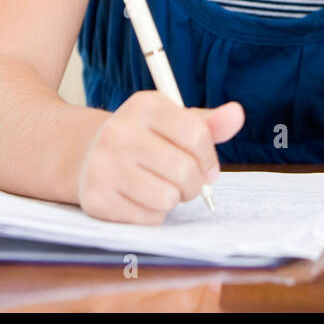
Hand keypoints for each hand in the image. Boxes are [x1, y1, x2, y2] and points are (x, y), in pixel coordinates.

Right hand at [77, 90, 243, 223]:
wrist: (87, 153)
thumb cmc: (144, 138)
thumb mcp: (174, 122)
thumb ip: (209, 123)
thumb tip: (237, 114)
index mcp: (144, 105)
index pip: (197, 134)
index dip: (209, 157)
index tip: (207, 166)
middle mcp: (119, 131)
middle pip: (185, 170)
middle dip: (195, 183)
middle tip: (186, 181)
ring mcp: (104, 165)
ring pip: (168, 197)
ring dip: (174, 198)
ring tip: (163, 187)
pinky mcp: (97, 198)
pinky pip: (149, 217)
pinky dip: (155, 213)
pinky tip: (142, 197)